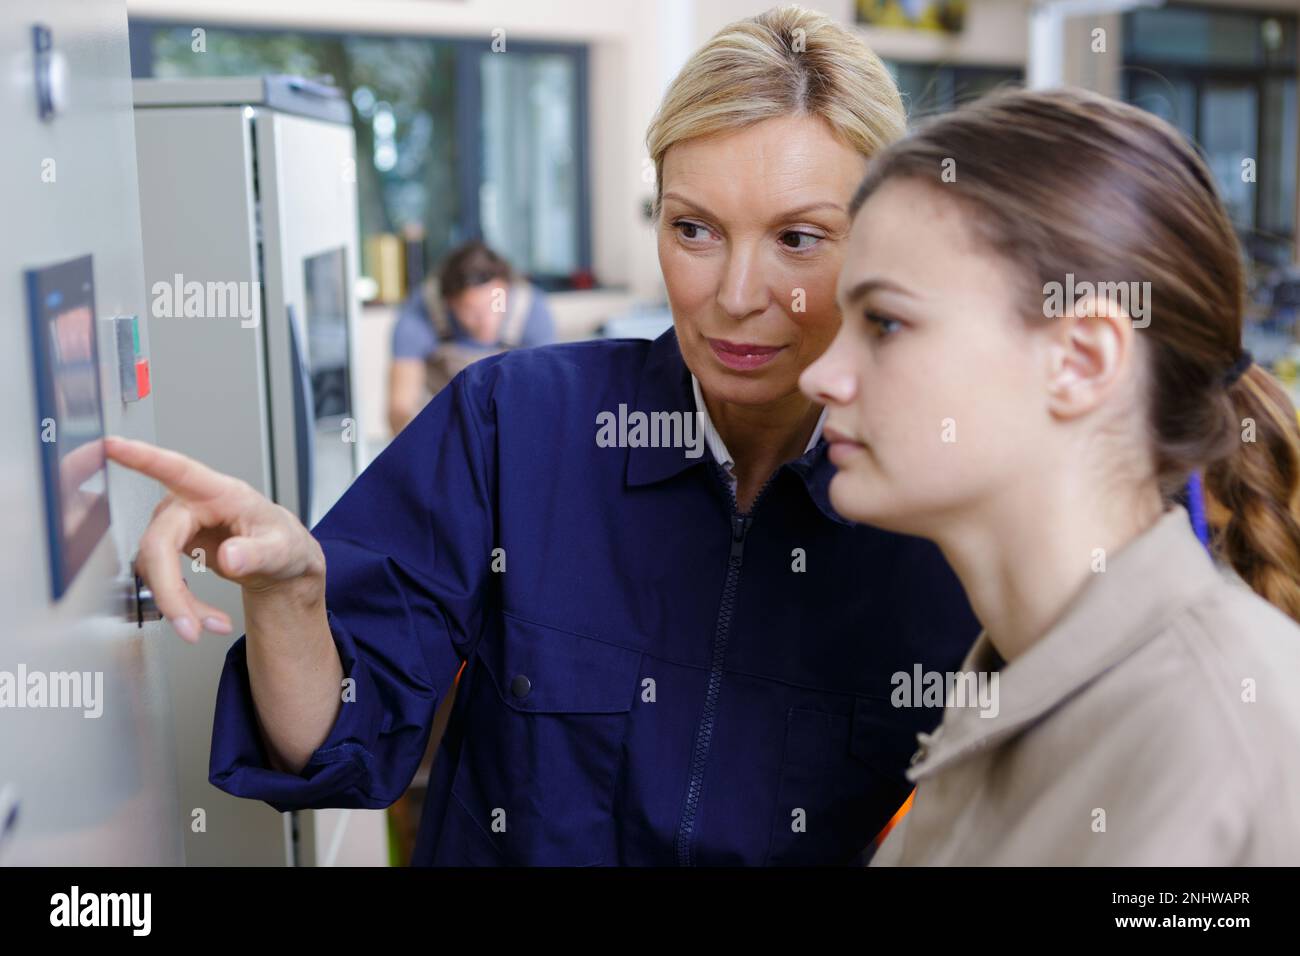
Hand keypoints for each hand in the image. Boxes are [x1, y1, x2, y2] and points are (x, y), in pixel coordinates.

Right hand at [104, 436, 324, 642]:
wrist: (282, 563)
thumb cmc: (284, 543)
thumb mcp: (284, 550)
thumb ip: (259, 553)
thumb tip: (230, 557)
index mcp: (221, 493)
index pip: (178, 470)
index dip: (143, 458)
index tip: (113, 445)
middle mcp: (191, 504)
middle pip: (158, 544)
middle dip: (170, 591)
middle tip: (190, 628)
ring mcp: (176, 524)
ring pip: (155, 567)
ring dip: (179, 603)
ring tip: (213, 625)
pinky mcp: (169, 545)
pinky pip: (160, 577)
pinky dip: (180, 603)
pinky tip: (204, 618)